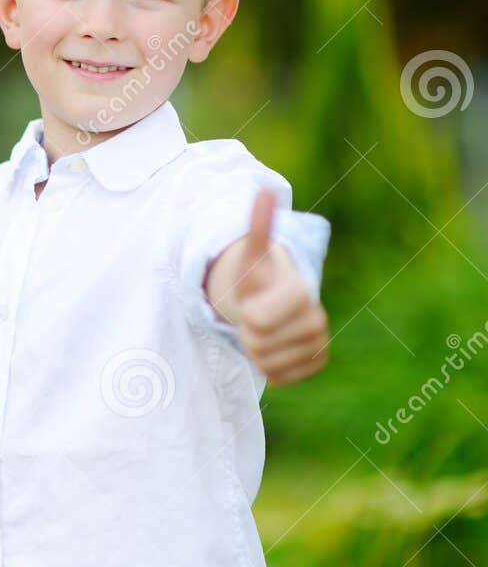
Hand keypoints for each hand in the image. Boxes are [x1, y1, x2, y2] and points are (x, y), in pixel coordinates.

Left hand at [206, 189, 329, 384]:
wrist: (270, 302)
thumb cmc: (256, 278)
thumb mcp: (250, 254)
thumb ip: (256, 226)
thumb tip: (263, 188)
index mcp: (300, 292)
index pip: (257, 321)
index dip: (247, 314)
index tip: (253, 302)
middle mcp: (317, 319)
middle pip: (258, 344)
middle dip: (248, 332)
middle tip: (256, 315)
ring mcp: (318, 344)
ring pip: (267, 362)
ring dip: (256, 350)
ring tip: (263, 329)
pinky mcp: (315, 364)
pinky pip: (278, 378)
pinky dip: (267, 367)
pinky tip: (273, 347)